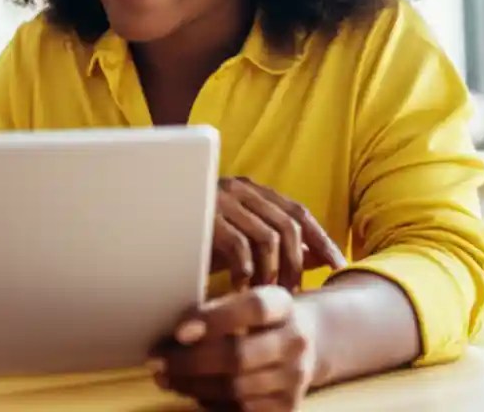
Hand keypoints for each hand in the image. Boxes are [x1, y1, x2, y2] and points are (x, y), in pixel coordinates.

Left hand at [153, 286, 320, 411]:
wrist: (304, 344)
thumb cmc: (256, 320)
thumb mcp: (243, 302)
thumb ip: (214, 311)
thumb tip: (173, 333)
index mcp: (282, 305)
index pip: (253, 308)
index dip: (215, 320)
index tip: (179, 332)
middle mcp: (295, 342)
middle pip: (239, 356)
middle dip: (191, 361)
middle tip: (157, 361)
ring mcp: (295, 378)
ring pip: (236, 388)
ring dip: (193, 385)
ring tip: (164, 378)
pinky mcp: (288, 407)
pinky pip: (242, 410)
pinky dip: (210, 403)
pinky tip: (190, 392)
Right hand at [212, 177, 346, 290]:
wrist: (144, 234)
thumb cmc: (199, 240)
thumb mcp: (243, 242)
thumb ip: (281, 246)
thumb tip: (321, 258)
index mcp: (252, 190)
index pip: (298, 212)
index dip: (322, 240)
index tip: (339, 267)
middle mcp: (239, 188)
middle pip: (288, 225)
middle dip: (296, 263)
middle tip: (294, 293)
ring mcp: (220, 199)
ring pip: (268, 237)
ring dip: (272, 272)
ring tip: (268, 295)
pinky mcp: (204, 217)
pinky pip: (238, 246)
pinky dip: (246, 272)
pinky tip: (242, 289)